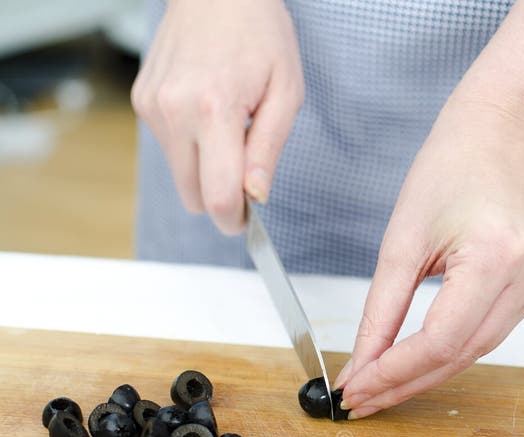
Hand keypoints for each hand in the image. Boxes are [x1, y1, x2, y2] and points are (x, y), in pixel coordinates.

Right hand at [131, 0, 303, 233]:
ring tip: (224, 124)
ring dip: (203, 166)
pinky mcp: (143, 102)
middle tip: (243, 171)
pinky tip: (204, 108)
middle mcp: (175, 112)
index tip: (246, 219)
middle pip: (193, 197)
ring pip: (180, 175)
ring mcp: (154, 107)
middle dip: (219, 196)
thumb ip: (268, 149)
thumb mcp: (285, 91)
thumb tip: (256, 195)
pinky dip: (189, 142)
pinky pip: (169, 148)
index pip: (217, 198)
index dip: (233, 220)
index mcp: (214, 111)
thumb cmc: (258, 33)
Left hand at [337, 100, 523, 417]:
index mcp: (495, 256)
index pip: (440, 341)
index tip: (355, 390)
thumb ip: (380, 311)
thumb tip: (360, 365)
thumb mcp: (400, 241)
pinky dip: (444, 354)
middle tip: (359, 401)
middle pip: (458, 356)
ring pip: (472, 354)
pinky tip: (412, 364)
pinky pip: (483, 336)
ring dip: (422, 376)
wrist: (499, 136)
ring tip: (377, 390)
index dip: (394, 374)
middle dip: (403, 384)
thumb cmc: (450, 170)